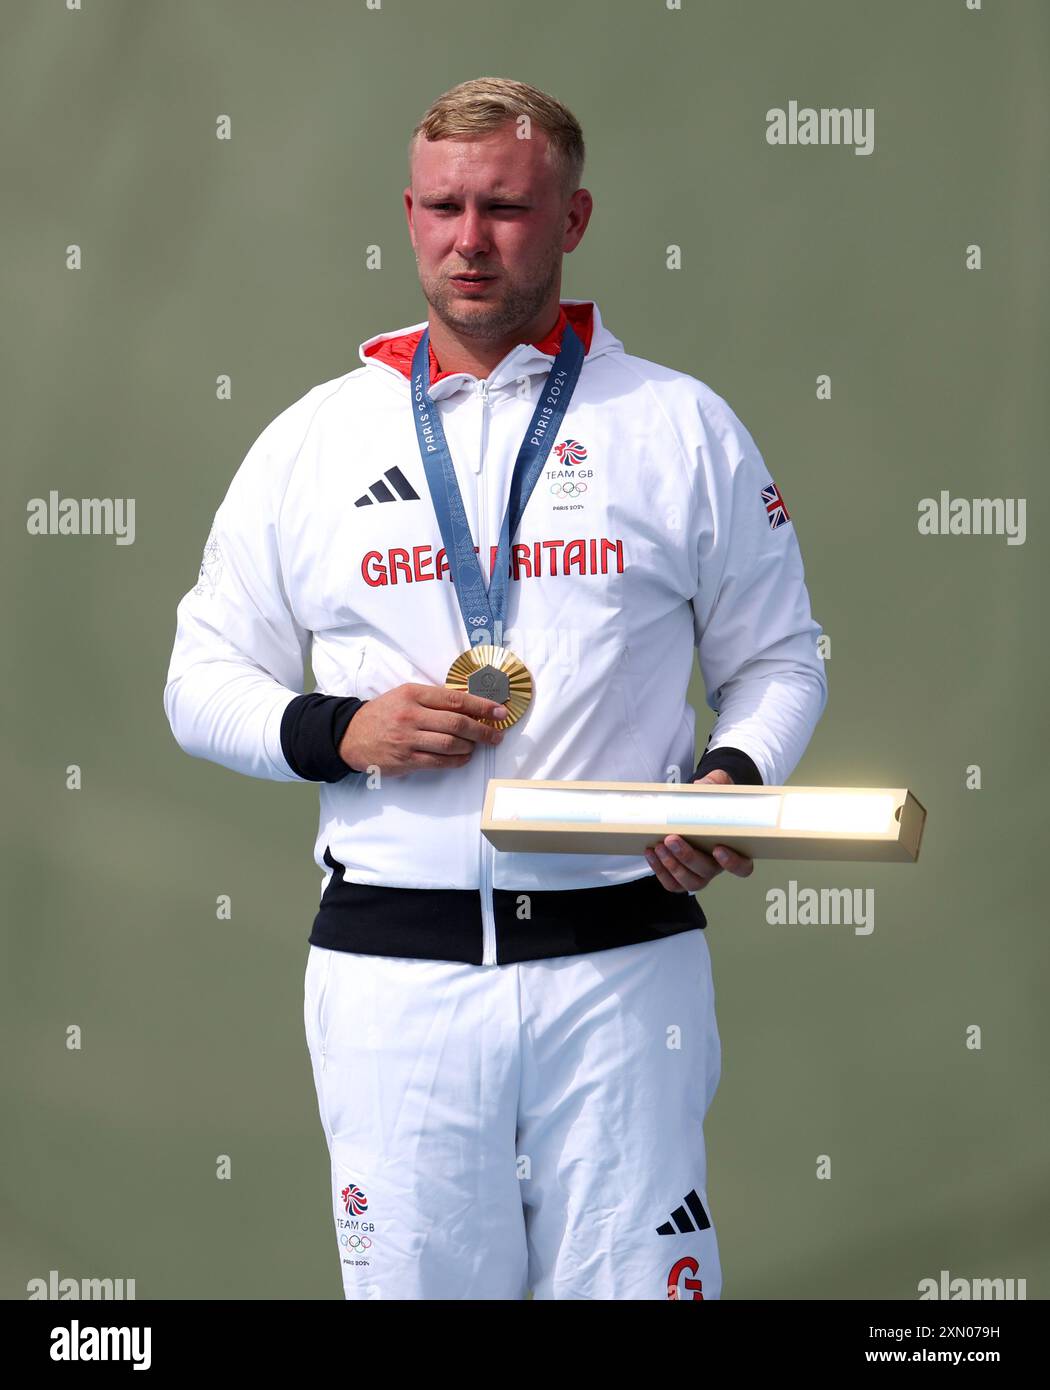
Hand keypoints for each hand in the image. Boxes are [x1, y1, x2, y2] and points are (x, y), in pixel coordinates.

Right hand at [339, 683, 508, 777]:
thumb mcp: (404, 696)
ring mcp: (408, 739)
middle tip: (497, 735)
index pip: (455, 699)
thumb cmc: (384, 714)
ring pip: (450, 743)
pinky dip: (457, 760)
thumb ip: (432, 699)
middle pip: (457, 723)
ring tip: (478, 745)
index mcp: (412, 694)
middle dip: (483, 730)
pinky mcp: (405, 759)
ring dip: (470, 746)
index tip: (499, 711)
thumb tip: (469, 705)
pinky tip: (464, 757)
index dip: (481, 706)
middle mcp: (410, 715)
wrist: (351, 736)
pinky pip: (439, 762)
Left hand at [644, 769, 754, 892]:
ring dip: (672, 865)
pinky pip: (672, 883)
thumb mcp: (716, 788)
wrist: (697, 807)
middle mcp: (717, 866)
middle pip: (708, 872)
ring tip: (659, 846)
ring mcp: (700, 874)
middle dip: (688, 857)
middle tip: (672, 838)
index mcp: (733, 849)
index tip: (718, 848)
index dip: (733, 863)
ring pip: (690, 882)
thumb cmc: (712, 800)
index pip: (743, 866)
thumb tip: (700, 786)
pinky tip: (651, 852)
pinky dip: (660, 870)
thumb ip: (712, 786)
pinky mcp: (681, 878)